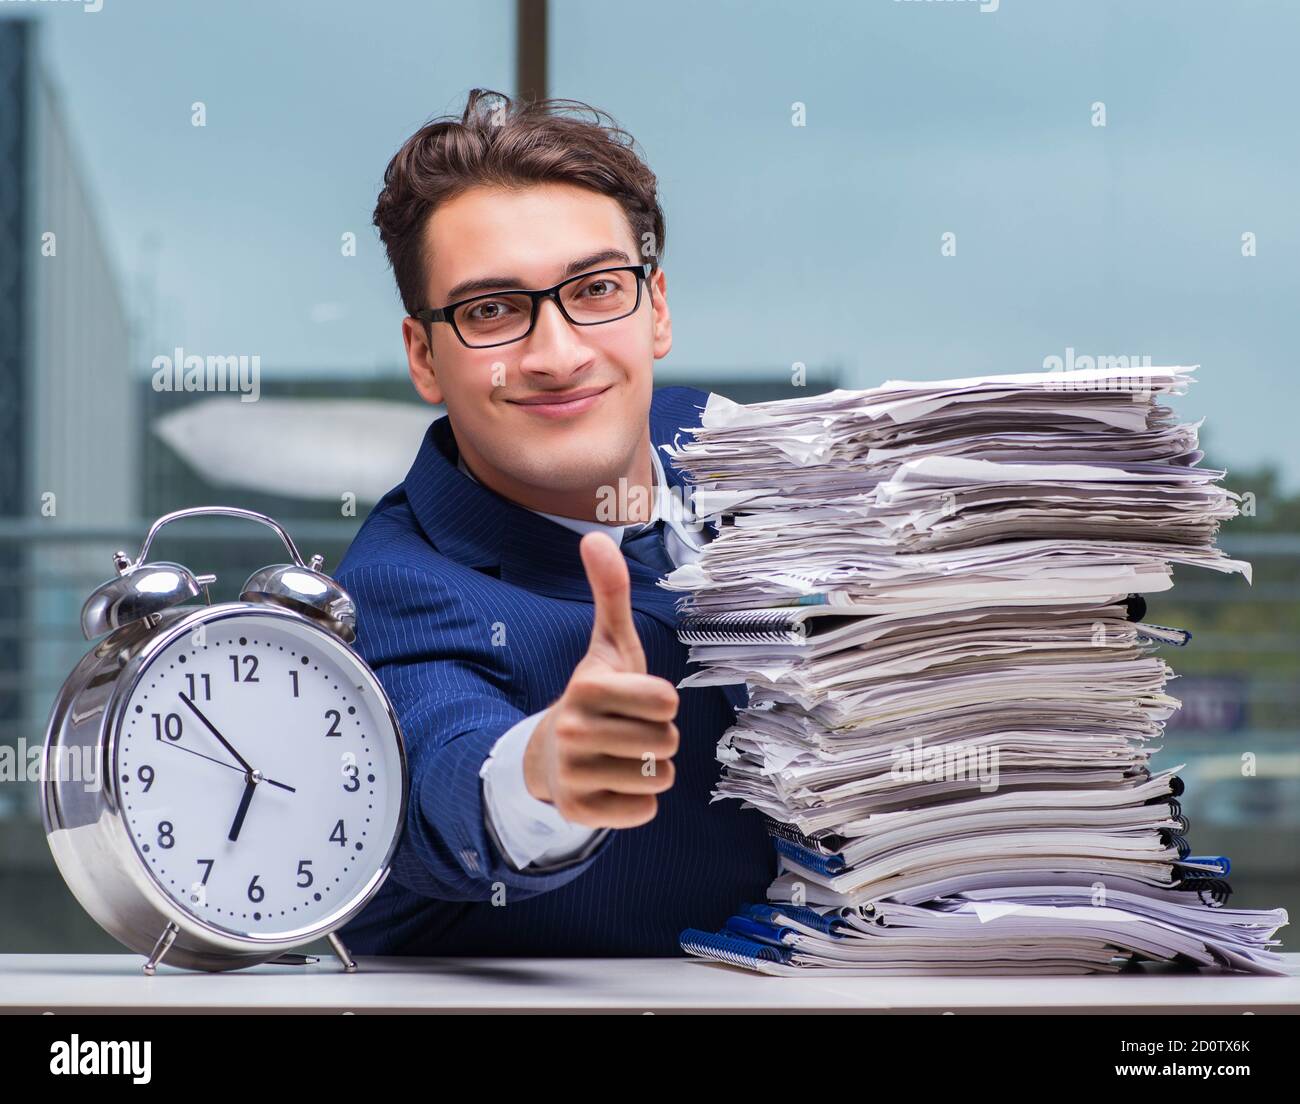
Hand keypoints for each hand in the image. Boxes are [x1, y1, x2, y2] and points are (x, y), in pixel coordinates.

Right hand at [522, 532, 679, 828]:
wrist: (550, 755)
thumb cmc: (596, 694)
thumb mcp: (609, 644)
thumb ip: (611, 593)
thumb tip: (595, 536)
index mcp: (587, 686)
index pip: (667, 701)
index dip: (661, 702)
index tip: (637, 700)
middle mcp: (574, 729)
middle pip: (667, 741)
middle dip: (661, 738)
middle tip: (631, 733)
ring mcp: (574, 774)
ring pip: (660, 777)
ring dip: (653, 769)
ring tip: (624, 758)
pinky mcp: (580, 812)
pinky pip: (644, 810)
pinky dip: (640, 800)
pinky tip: (615, 785)